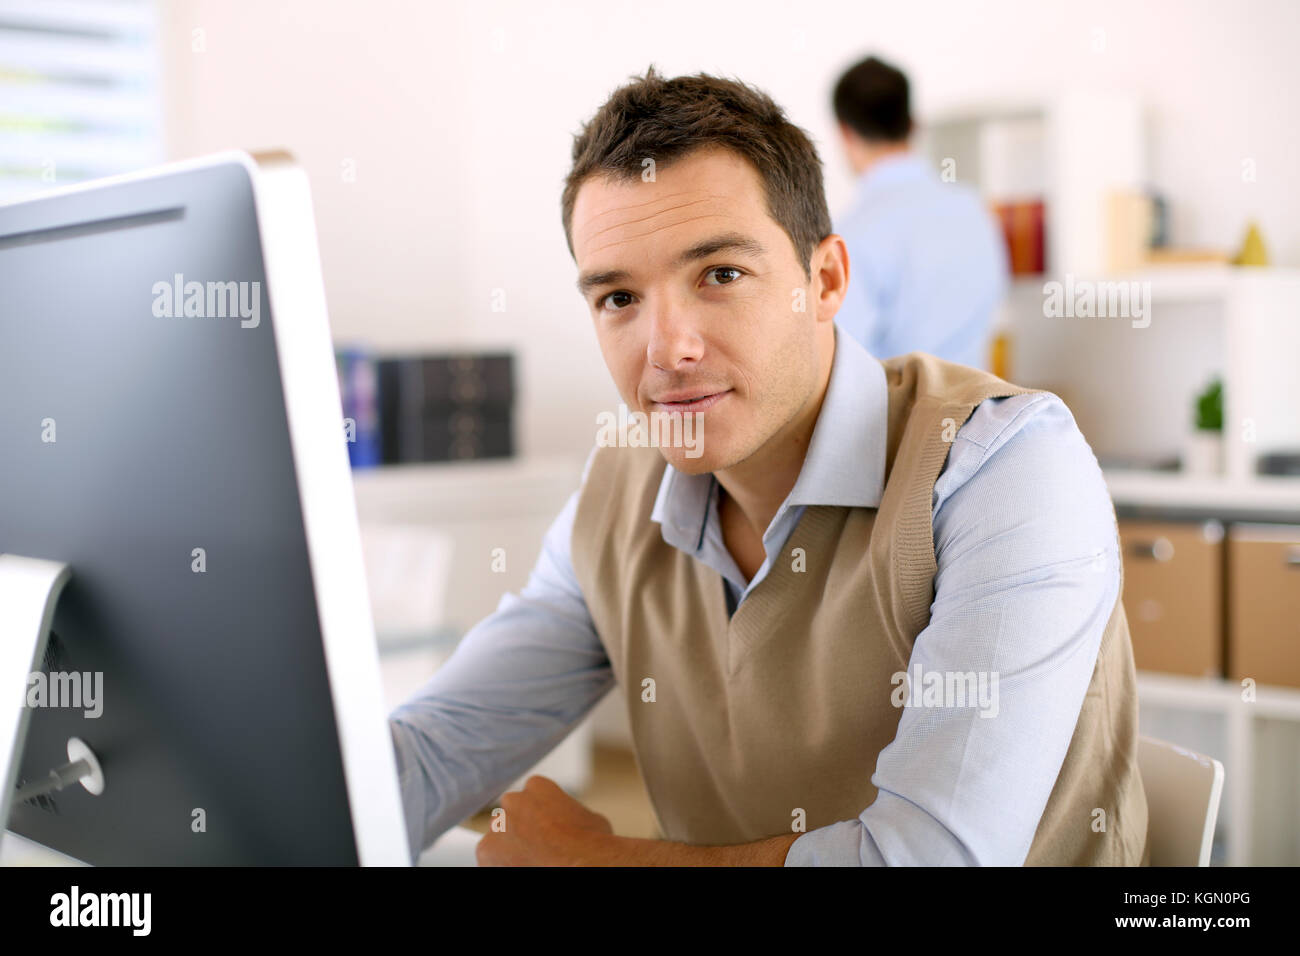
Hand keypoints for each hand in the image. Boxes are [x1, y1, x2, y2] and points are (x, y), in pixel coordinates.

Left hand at [475, 774, 615, 865]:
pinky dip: (502, 866)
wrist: (581, 864)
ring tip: (534, 863)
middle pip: (513, 816)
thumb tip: (575, 822)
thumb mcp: (591, 818)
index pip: (532, 797)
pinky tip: (524, 867)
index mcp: (538, 786)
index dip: (542, 817)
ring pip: (499, 839)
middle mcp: (512, 800)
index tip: (550, 831)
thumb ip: (573, 814)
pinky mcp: (485, 850)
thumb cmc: (592, 844)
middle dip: (522, 831)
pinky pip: (490, 860)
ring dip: (511, 850)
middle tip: (539, 849)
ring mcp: (496, 825)